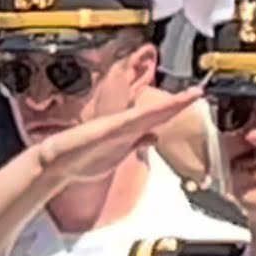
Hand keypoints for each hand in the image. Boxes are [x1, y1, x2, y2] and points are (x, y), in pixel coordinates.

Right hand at [33, 88, 202, 181]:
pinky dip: (142, 117)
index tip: (196, 97)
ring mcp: (115, 127)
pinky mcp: (104, 131)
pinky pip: (127, 123)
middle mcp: (125, 125)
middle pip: (158, 112)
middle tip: (198, 92)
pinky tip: (154, 113)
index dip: (178, 107)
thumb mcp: (119, 153)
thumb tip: (154, 137)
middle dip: (178, 102)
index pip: (159, 117)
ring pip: (147, 114)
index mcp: (130, 131)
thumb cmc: (84, 158)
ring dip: (166, 106)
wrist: (56, 163)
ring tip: (184, 98)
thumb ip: (137, 143)